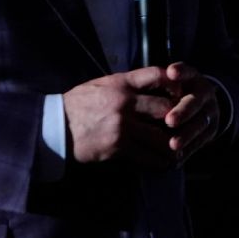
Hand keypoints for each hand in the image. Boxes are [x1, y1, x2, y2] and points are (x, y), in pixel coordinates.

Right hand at [62, 66, 178, 169]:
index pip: (158, 75)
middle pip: (166, 108)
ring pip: (162, 137)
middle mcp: (124, 102)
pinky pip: (147, 156)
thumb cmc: (79, 104)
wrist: (52, 126)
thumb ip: (129, 84)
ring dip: (173, 144)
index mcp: (121, 83)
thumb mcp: (103, 85)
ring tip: (178, 149)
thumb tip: (156, 84)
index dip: (175, 84)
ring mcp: (122, 125)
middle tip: (186, 127)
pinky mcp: (117, 146)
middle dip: (178, 119)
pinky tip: (163, 162)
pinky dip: (158, 161)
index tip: (181, 94)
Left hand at [161, 62, 222, 164]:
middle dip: (183, 111)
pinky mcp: (211, 129)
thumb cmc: (174, 92)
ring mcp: (210, 112)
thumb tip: (149, 79)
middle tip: (170, 120)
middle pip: (195, 101)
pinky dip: (189, 149)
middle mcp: (204, 93)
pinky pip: (201, 141)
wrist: (200, 103)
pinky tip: (177, 158)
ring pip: (200, 123)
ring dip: (187, 135)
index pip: (187, 72)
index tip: (171, 72)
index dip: (181, 72)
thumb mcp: (170, 81)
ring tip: (173, 144)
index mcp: (192, 78)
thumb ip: (159, 80)